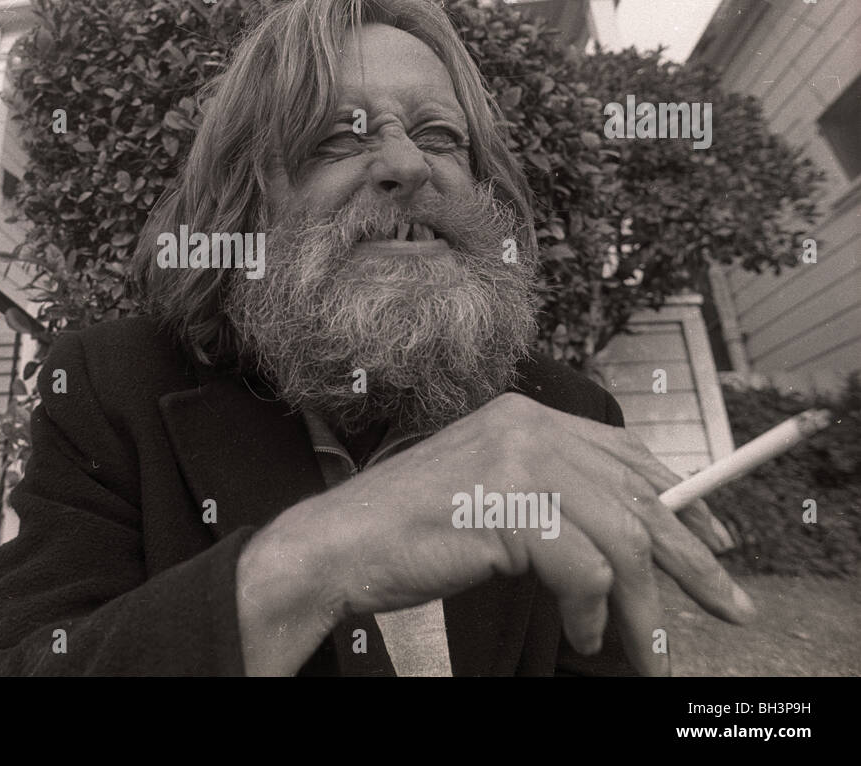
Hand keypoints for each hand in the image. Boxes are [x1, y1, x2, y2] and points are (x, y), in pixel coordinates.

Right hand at [238, 392, 752, 675]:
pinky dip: (591, 614)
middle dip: (691, 559)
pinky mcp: (508, 507)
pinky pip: (585, 571)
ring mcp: (516, 462)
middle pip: (638, 496)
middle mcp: (525, 426)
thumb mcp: (491, 496)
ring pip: (621, 541)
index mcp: (523, 416)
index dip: (679, 500)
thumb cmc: (410, 530)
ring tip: (639, 651)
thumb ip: (551, 495)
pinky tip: (581, 635)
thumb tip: (630, 532)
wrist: (339, 544)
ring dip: (639, 609)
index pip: (626, 454)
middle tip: (728, 604)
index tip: (715, 541)